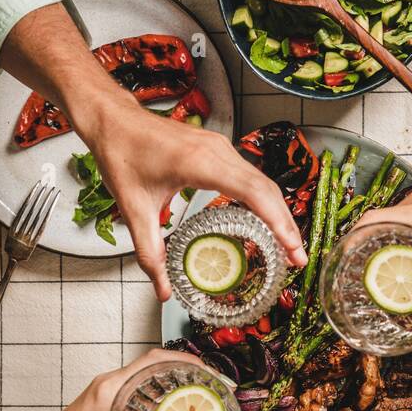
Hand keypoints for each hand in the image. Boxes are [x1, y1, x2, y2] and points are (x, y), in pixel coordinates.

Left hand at [0, 4, 304, 301]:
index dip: (277, 223)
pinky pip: (250, 176)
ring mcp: (220, 147)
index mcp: (201, 163)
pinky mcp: (217, 149)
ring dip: (278, 212)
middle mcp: (218, 152)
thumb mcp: (134, 209)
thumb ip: (149, 253)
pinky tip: (266, 221)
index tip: (292, 248)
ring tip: (288, 245)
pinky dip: (264, 200)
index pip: (254, 194)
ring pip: (262, 182)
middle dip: (286, 225)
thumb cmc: (122, 154)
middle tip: (298, 258)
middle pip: (267, 189)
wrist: (113, 119)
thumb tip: (163, 291)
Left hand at [28, 348, 199, 410]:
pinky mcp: (105, 395)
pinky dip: (159, 389)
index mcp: (112, 391)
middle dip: (189, 370)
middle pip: (157, 362)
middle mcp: (110, 382)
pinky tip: (175, 406)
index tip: (210, 376)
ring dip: (175, 377)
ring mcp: (107, 387)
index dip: (187, 363)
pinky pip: (138, 383)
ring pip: (147, 371)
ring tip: (201, 393)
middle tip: (214, 386)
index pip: (155, 361)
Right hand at [357, 168, 411, 340]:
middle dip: (364, 252)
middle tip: (359, 279)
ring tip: (378, 273)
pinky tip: (408, 259)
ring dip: (382, 244)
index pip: (369, 222)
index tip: (341, 264)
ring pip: (391, 223)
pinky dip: (400, 239)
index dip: (350, 243)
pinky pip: (406, 221)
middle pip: (375, 225)